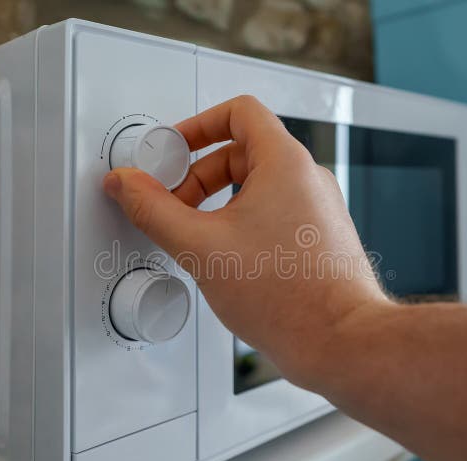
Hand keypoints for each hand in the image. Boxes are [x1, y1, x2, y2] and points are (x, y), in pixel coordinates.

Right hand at [103, 95, 388, 382]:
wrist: (339, 343)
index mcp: (285, 163)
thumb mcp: (201, 247)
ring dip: (217, 202)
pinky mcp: (318, 239)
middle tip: (172, 203)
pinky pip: (273, 213)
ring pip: (257, 186)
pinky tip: (222, 257)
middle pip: (242, 151)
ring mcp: (317, 210)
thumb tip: (127, 185)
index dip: (197, 124)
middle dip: (198, 175)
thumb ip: (154, 210)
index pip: (239, 112)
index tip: (173, 149)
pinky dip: (240, 223)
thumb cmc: (291, 297)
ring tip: (193, 234)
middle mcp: (308, 179)